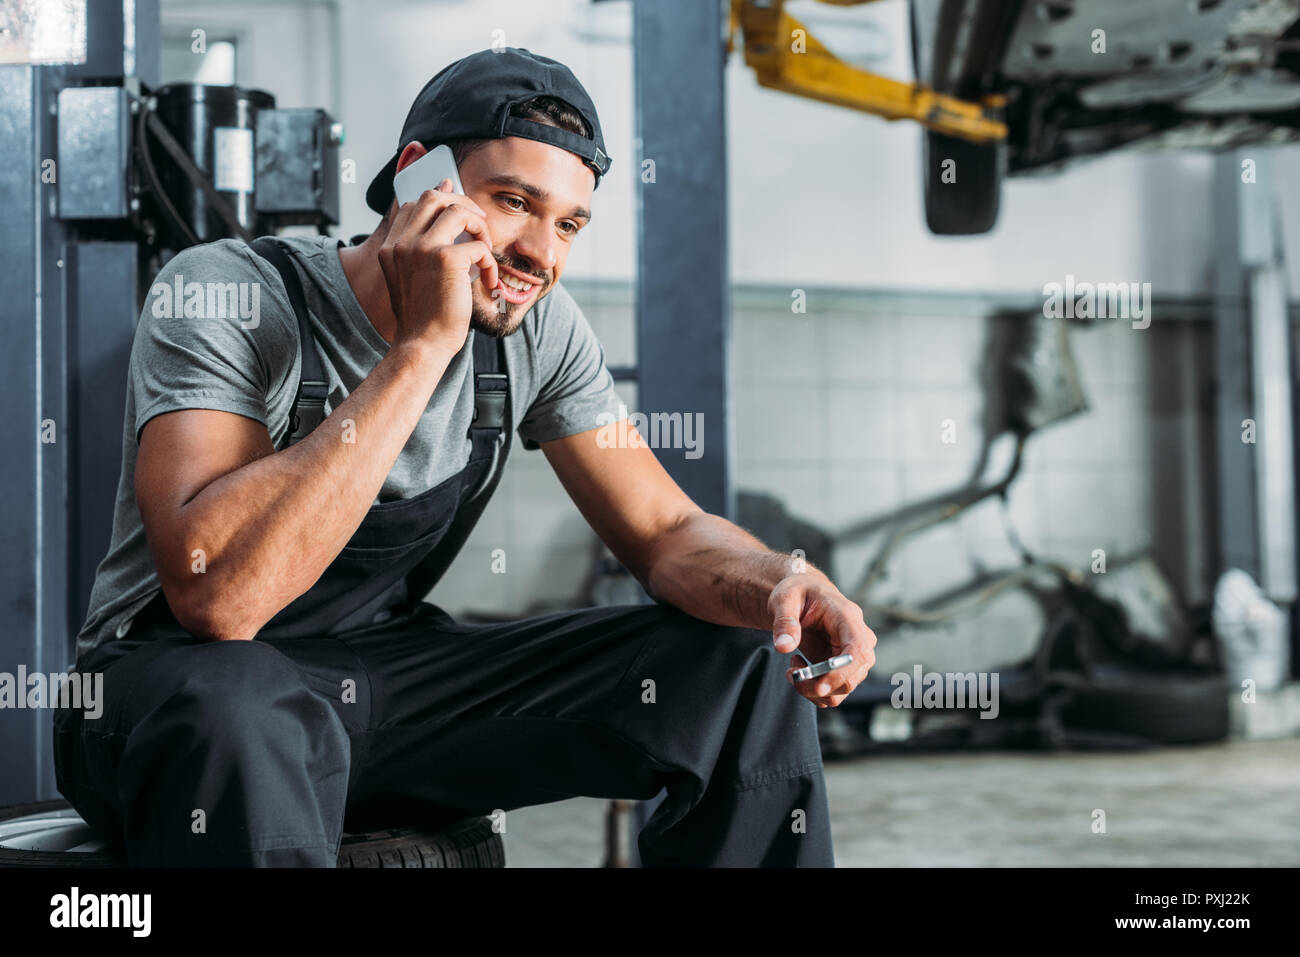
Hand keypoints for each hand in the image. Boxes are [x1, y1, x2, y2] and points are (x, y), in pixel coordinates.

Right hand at [377, 179, 499, 351]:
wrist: (422, 345)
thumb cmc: (424, 318)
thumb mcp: (411, 279)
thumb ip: (420, 251)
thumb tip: (438, 229)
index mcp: (391, 248)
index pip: (412, 205)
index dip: (440, 199)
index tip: (461, 208)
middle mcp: (402, 243)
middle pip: (433, 197)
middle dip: (462, 203)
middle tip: (479, 224)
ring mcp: (422, 248)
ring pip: (457, 210)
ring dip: (479, 226)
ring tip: (485, 250)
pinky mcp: (446, 259)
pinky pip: (479, 245)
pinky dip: (490, 263)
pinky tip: (489, 282)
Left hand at [768, 573, 876, 707]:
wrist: (802, 596)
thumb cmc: (798, 593)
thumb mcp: (784, 599)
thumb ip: (784, 621)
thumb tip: (783, 646)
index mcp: (848, 617)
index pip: (858, 652)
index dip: (842, 673)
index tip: (818, 685)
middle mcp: (858, 638)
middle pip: (853, 676)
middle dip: (820, 685)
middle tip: (792, 674)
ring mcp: (853, 655)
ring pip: (844, 688)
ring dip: (814, 689)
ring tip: (793, 669)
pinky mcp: (843, 667)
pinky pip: (835, 690)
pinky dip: (815, 690)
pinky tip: (801, 670)